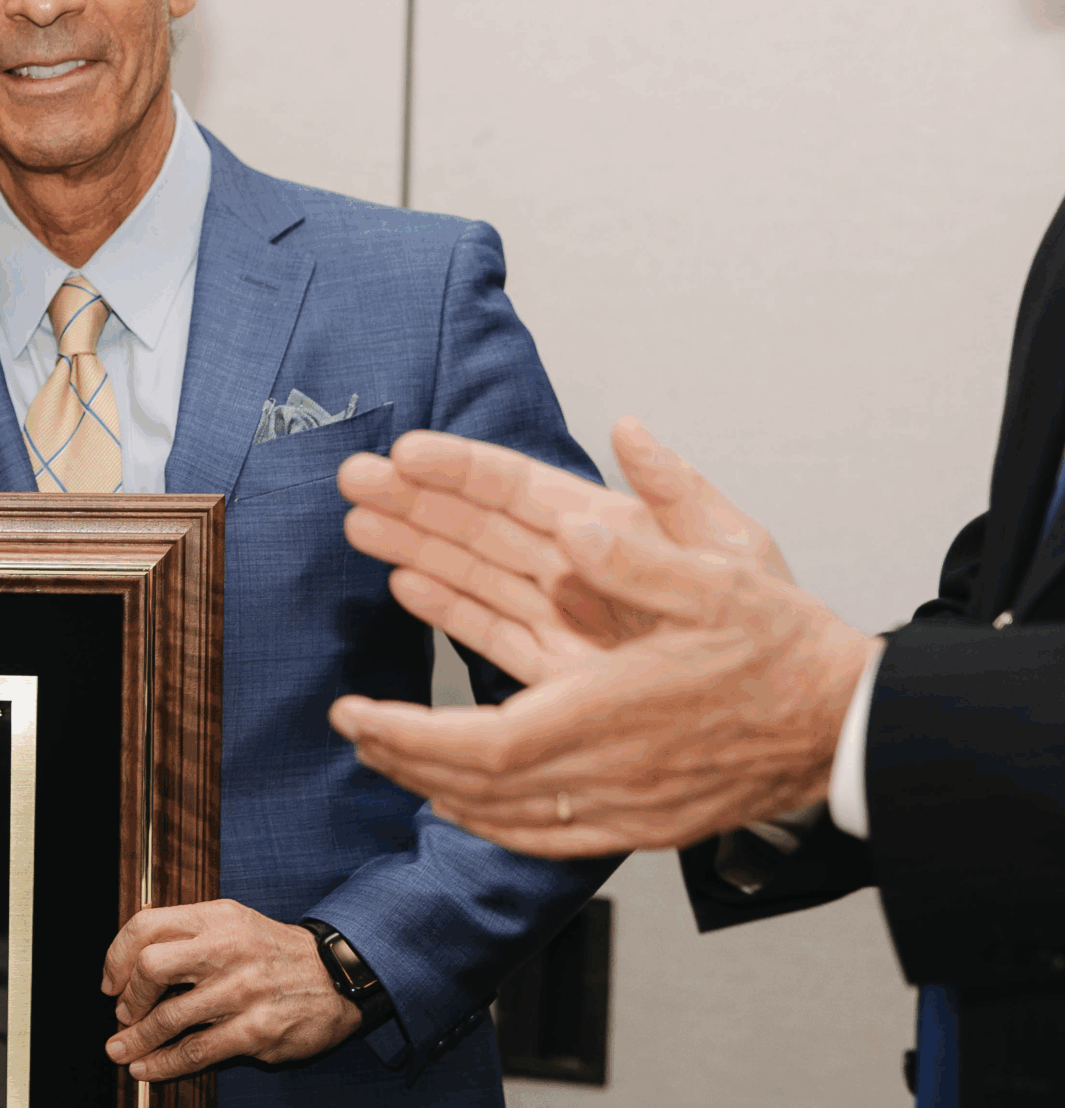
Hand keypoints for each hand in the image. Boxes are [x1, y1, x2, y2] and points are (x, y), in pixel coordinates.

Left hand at [97, 900, 362, 1079]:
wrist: (338, 975)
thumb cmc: (274, 952)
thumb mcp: (232, 923)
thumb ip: (186, 933)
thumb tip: (131, 954)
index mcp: (215, 918)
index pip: (146, 926)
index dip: (117, 957)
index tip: (111, 982)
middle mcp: (226, 950)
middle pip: (151, 967)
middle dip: (128, 997)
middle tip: (124, 1014)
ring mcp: (241, 991)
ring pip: (169, 1018)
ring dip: (137, 1039)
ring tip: (121, 1050)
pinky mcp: (256, 1030)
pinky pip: (196, 1052)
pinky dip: (164, 1064)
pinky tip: (148, 1068)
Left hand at [329, 492, 880, 857]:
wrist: (850, 727)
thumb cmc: (785, 649)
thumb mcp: (728, 571)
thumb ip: (654, 534)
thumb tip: (590, 495)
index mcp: (612, 710)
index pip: (485, 740)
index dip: (412, 733)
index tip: (355, 714)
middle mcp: (607, 767)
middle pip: (478, 778)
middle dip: (403, 748)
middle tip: (347, 725)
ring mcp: (620, 802)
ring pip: (504, 809)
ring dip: (434, 781)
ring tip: (379, 751)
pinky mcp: (636, 818)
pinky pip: (543, 830)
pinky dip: (487, 814)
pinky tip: (452, 796)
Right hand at [337, 418, 791, 685]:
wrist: (800, 720)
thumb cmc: (780, 635)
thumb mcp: (734, 555)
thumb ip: (677, 496)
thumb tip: (630, 434)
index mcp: (620, 532)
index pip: (523, 490)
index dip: (463, 467)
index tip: (408, 451)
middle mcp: (584, 571)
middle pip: (482, 527)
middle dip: (417, 500)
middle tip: (354, 477)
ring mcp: (568, 620)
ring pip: (475, 573)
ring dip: (416, 545)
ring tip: (359, 522)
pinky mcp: (560, 669)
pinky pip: (492, 628)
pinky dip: (447, 606)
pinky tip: (406, 583)